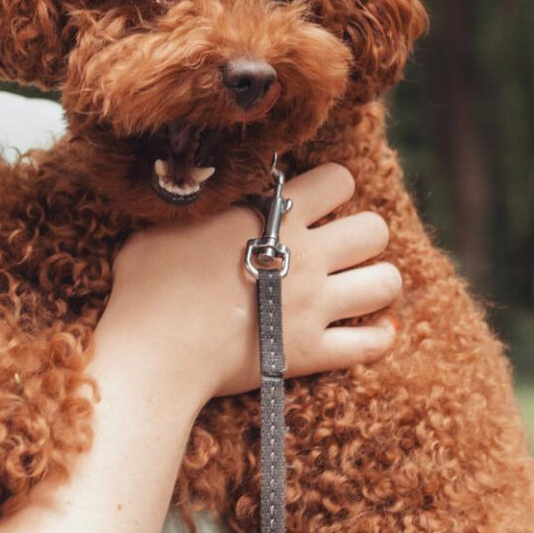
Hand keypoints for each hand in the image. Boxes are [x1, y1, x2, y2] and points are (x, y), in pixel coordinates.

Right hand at [90, 162, 400, 411]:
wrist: (155, 349)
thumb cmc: (147, 284)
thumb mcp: (165, 223)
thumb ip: (198, 207)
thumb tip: (190, 192)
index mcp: (275, 217)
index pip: (339, 180)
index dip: (332, 188)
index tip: (313, 204)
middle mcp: (306, 256)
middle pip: (375, 229)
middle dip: (362, 235)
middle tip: (335, 249)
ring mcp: (313, 306)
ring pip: (385, 282)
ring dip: (376, 282)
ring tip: (354, 286)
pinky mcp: (310, 352)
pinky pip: (369, 345)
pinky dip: (377, 338)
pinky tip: (372, 332)